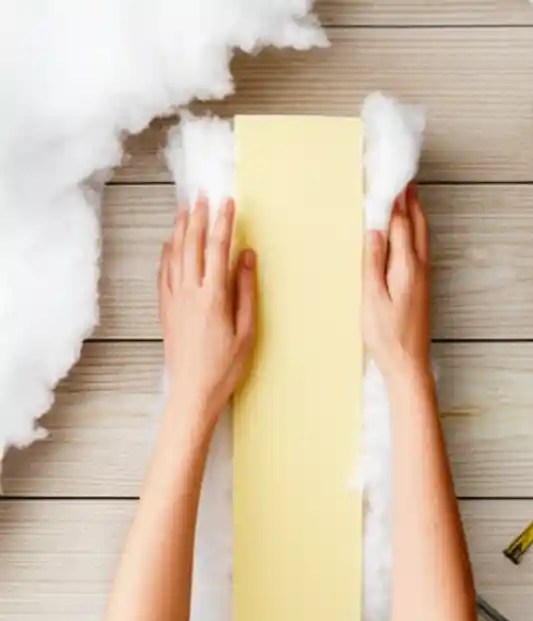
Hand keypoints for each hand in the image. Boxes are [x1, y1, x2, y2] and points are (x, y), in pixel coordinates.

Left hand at [158, 196, 256, 425]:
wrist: (193, 390)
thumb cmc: (226, 365)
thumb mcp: (247, 329)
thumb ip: (246, 290)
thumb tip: (246, 257)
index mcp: (214, 296)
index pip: (218, 249)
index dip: (223, 223)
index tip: (228, 203)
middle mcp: (189, 292)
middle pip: (192, 245)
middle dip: (198, 218)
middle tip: (203, 196)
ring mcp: (173, 300)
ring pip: (174, 255)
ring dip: (180, 230)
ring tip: (185, 210)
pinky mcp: (165, 309)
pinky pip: (163, 272)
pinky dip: (167, 252)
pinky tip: (170, 243)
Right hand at [363, 183, 430, 386]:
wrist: (408, 365)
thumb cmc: (387, 336)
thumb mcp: (372, 298)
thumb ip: (373, 262)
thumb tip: (375, 232)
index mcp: (407, 268)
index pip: (402, 226)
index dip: (397, 203)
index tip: (394, 181)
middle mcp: (420, 270)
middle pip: (419, 228)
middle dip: (413, 204)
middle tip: (407, 182)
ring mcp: (423, 280)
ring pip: (423, 239)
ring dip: (417, 217)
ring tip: (410, 200)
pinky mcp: (422, 289)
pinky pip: (421, 252)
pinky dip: (416, 235)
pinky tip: (411, 237)